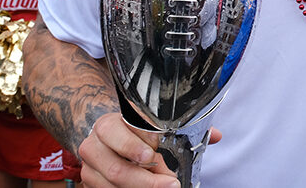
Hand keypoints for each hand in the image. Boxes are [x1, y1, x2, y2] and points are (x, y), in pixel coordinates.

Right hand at [78, 113, 220, 187]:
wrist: (103, 141)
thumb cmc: (133, 133)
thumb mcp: (150, 125)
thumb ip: (181, 129)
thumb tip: (215, 135)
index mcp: (109, 124)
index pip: (120, 132)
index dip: (136, 146)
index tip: (153, 156)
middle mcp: (94, 144)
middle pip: (118, 167)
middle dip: (147, 179)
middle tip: (170, 183)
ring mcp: (91, 166)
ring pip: (114, 183)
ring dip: (141, 187)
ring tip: (164, 187)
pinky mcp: (90, 181)